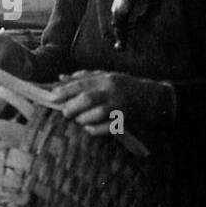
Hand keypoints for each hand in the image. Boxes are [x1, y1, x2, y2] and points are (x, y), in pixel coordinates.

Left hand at [52, 69, 175, 135]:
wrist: (153, 98)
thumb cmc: (125, 86)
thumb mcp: (106, 77)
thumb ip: (84, 77)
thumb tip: (60, 78)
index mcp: (106, 78)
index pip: (81, 83)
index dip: (65, 91)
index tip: (52, 97)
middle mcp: (112, 90)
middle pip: (87, 99)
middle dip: (72, 107)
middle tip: (65, 112)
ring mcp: (120, 105)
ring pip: (96, 113)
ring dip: (83, 119)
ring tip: (78, 120)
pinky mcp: (126, 119)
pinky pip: (106, 127)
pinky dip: (94, 129)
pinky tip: (89, 128)